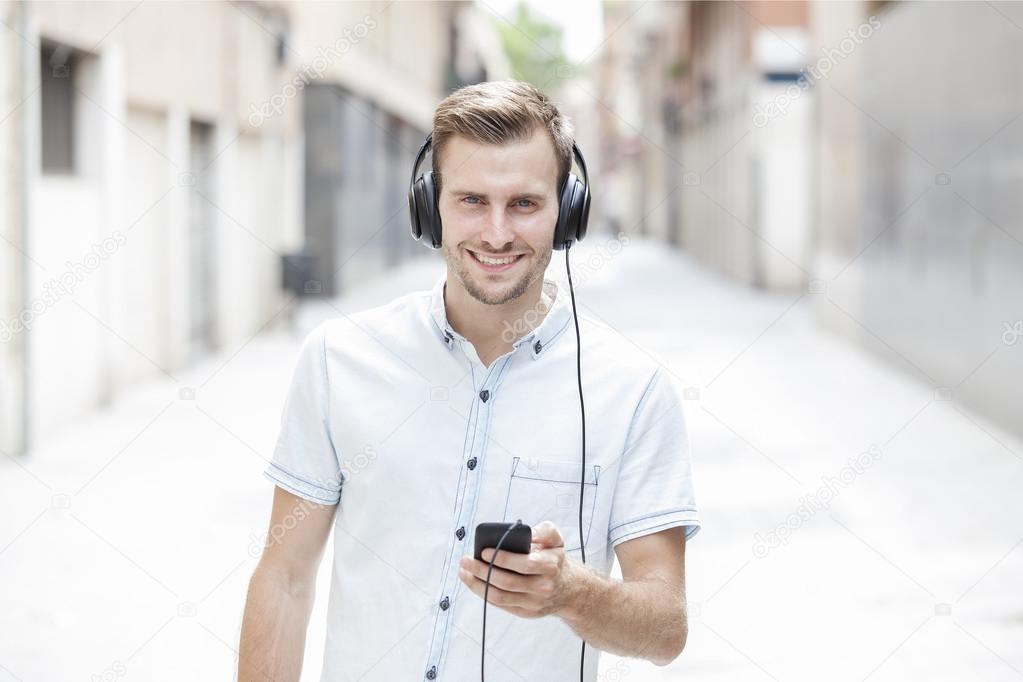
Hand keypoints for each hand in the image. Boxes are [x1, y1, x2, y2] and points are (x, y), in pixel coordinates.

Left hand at [457, 521, 578, 618]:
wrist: (570, 590)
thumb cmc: (556, 560)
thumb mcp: (556, 540)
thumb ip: (543, 531)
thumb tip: (527, 532)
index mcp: (550, 566)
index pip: (524, 564)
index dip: (503, 559)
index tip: (484, 551)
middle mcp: (543, 587)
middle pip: (507, 582)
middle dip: (482, 571)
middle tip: (466, 560)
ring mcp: (534, 603)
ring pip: (500, 596)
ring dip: (477, 584)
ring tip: (464, 572)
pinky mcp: (526, 612)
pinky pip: (500, 604)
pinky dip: (484, 593)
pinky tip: (473, 582)